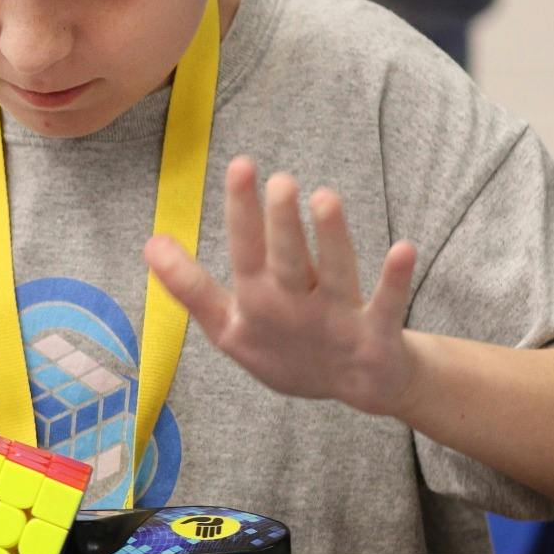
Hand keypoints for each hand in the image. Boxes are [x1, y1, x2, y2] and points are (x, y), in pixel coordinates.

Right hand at [144, 157, 417, 415]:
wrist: (350, 388)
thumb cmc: (284, 348)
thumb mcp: (228, 327)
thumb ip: (189, 287)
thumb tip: (150, 242)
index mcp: (256, 304)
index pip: (244, 253)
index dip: (241, 213)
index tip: (240, 165)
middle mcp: (293, 310)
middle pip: (286, 262)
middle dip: (282, 224)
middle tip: (280, 180)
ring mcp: (335, 322)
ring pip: (335, 275)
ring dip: (333, 240)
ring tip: (326, 198)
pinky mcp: (375, 335)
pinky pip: (387, 304)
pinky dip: (395, 280)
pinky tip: (403, 249)